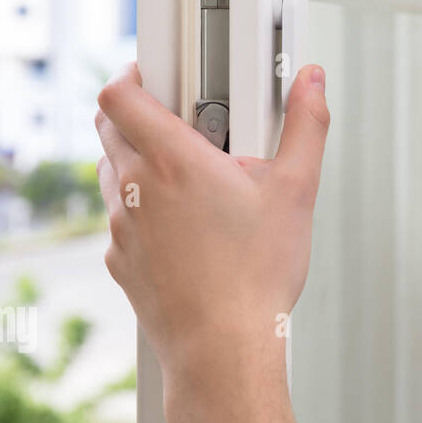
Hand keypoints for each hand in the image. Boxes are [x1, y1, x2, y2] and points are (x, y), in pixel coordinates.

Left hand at [94, 62, 330, 422]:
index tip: (155, 73)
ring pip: (111, 171)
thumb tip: (312, 84)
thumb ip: (306, 126)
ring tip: (189, 175)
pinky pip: (120, 217)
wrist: (223, 349)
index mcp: (173, 160)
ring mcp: (121, 227)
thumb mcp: (297, 190)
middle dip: (139, 114)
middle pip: (109, 127)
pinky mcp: (120, 261)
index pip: (119, 94)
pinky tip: (184, 225)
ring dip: (138, 160)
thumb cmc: (256, 276)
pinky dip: (141, 208)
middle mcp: (135, 188)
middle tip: (184, 122)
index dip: (132, 74)